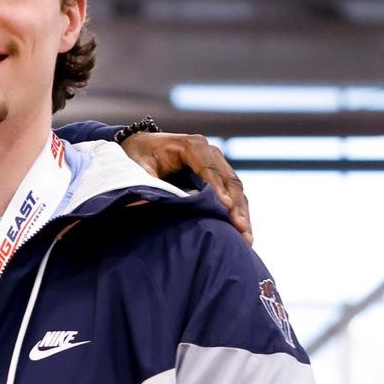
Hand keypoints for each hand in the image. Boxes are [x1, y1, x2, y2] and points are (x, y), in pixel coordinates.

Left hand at [119, 133, 251, 243]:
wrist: (141, 148)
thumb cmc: (138, 157)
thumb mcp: (136, 168)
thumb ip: (145, 185)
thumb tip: (146, 207)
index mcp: (192, 146)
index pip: (209, 168)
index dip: (217, 188)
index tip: (224, 207)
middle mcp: (210, 153)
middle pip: (229, 180)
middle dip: (236, 206)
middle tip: (241, 229)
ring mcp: (217, 165)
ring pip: (236, 190)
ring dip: (242, 214)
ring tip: (247, 238)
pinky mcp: (219, 178)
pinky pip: (233, 196)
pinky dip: (239, 213)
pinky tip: (243, 234)